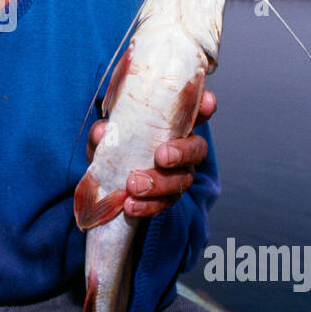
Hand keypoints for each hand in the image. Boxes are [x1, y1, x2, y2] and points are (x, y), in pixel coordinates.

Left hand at [86, 89, 215, 217]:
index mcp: (172, 124)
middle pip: (197, 149)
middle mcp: (182, 147)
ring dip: (159, 184)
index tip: (207, 105)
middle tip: (162, 157)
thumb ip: (103, 132)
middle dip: (183, 153)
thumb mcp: (105, 136)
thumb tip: (103, 131)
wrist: (104, 181)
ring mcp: (178, 174)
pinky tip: (131, 206)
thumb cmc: (113, 147)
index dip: (205, 107)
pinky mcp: (167, 197)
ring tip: (134, 186)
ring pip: (182, 180)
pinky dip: (148, 206)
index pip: (195, 111)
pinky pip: (165, 203)